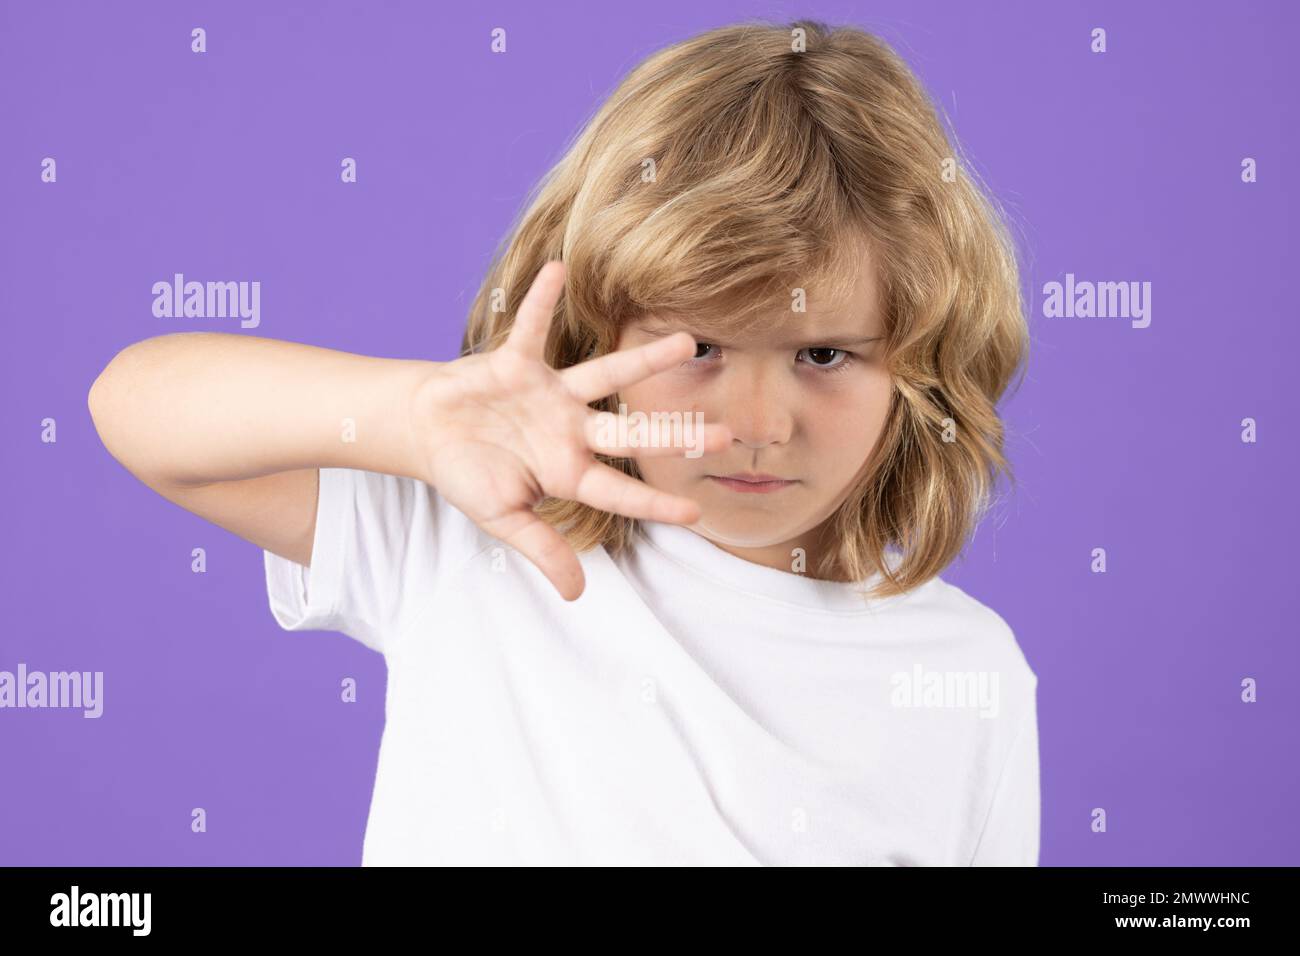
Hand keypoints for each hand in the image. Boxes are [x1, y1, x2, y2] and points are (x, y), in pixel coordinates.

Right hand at [411, 260, 729, 599]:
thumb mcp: (501, 519)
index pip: (619, 492)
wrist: (427, 431)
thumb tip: (577, 595)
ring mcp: (549, 395)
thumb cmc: (467, 475)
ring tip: (686, 342)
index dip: (654, 504)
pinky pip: (531, 328)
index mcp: (567, 471)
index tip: (697, 513)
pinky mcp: (517, 364)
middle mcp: (570, 430)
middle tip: (728, 433)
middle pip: (632, 433)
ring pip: (605, 375)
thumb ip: (541, 549)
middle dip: (676, 432)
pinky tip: (557, 270)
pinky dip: (540, 301)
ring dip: (643, 361)